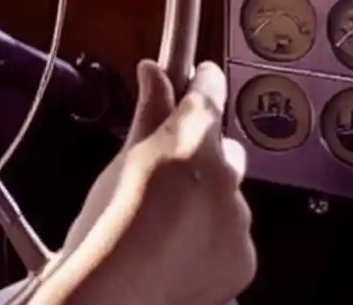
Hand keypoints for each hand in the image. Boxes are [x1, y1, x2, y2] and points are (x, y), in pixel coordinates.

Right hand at [47, 60, 254, 304]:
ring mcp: (238, 216)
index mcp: (191, 138)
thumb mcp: (124, 160)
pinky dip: (213, 242)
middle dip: (205, 157)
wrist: (118, 290)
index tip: (200, 77)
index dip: (204, 82)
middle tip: (171, 177)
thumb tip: (154, 70)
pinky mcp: (244, 256)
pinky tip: (180, 251)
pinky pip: (233, 239)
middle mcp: (225, 172)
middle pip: (225, 151)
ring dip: (208, 204)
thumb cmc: (108, 225)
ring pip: (228, 199)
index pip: (210, 92)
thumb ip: (150, 112)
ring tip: (168, 225)